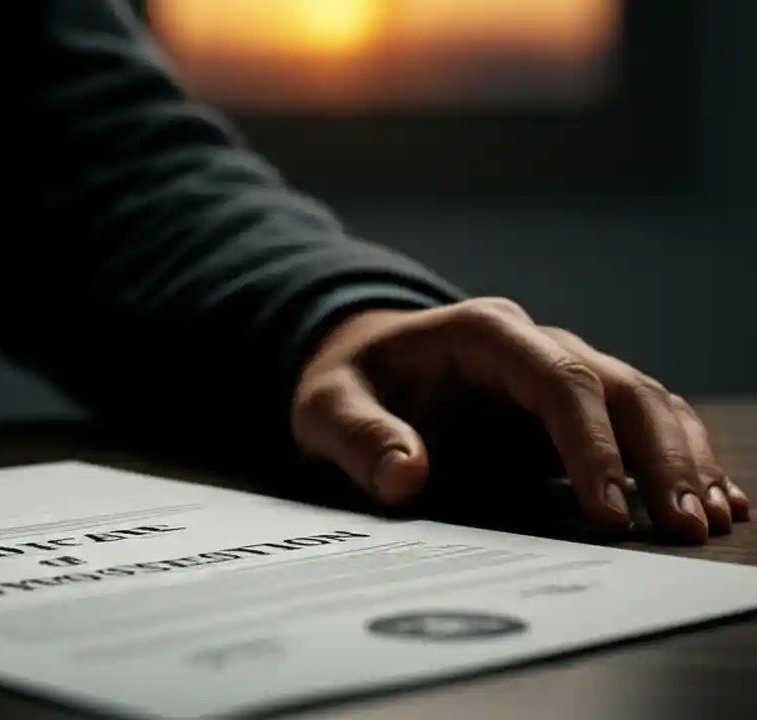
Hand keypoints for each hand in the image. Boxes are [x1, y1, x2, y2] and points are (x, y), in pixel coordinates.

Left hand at [292, 298, 748, 543]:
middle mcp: (533, 344)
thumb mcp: (325, 407)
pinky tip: (713, 498)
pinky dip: (677, 456)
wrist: (357, 363)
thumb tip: (407, 477)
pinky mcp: (568, 406)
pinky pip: (638, 422)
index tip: (606, 511)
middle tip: (683, 526)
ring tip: (707, 520)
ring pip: (644, 401)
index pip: (557, 378)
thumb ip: (360, 437)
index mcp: (480, 334)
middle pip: (618, 387)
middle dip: (658, 456)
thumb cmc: (345, 383)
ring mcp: (558, 370)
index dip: (589, 443)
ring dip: (681, 458)